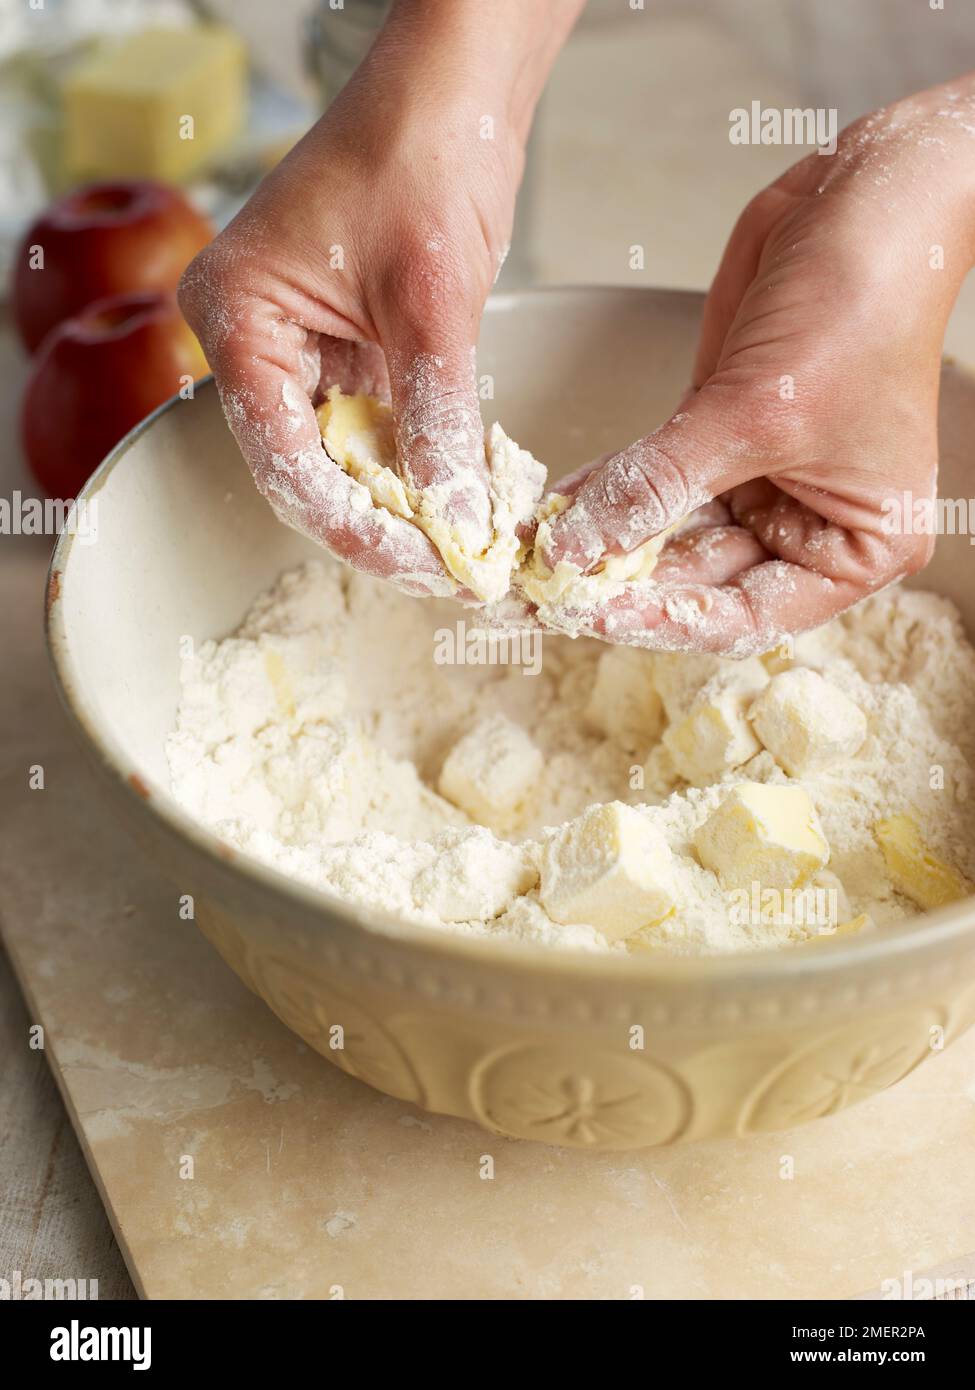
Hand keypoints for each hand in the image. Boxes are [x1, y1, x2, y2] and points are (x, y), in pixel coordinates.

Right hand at [180, 0, 580, 599]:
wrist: (453, 87)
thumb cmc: (418, 153)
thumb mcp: (430, 301)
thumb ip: (437, 419)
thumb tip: (458, 522)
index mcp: (237, 321)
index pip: (285, 459)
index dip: (355, 526)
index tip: (422, 565)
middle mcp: (256, 342)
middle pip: (311, 470)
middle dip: (384, 526)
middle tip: (454, 572)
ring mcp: (301, 347)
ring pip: (347, 458)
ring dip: (406, 504)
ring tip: (467, 552)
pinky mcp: (349, 348)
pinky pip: (377, 427)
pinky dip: (419, 464)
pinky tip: (462, 501)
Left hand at [537, 80, 974, 652]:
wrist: (862, 203)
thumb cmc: (860, 307)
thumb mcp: (755, 412)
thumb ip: (661, 485)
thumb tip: (580, 549)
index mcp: (855, 548)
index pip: (747, 616)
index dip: (666, 622)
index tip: (591, 615)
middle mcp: (809, 525)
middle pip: (701, 582)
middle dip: (621, 584)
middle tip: (540, 590)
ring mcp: (760, 481)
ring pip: (669, 535)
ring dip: (602, 541)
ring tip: (534, 552)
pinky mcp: (717, 435)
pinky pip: (652, 482)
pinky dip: (606, 492)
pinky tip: (555, 508)